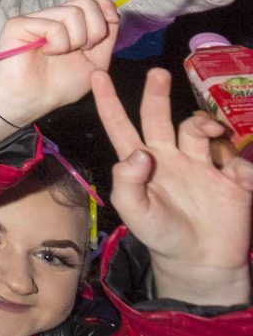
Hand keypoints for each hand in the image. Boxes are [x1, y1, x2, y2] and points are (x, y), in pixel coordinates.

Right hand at [0, 0, 119, 128]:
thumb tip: (113, 13)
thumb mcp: (95, 61)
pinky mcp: (19, 24)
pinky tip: (46, 53)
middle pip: (85, 2)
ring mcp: (35, 18)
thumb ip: (105, 37)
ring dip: (76, 40)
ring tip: (60, 53)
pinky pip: (54, 26)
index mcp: (68, 23)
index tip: (109, 24)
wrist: (34, 100)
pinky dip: (58, 44)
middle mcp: (51, 16)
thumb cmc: (60, 85)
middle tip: (81, 49)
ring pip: (72, 13)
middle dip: (95, 30)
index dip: (105, 7)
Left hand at [91, 68, 252, 307]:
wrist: (202, 262)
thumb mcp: (135, 212)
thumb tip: (140, 152)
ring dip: (204, 124)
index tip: (97, 75)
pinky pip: (238, 159)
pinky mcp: (232, 178)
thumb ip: (128, 182)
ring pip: (200, 130)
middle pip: (160, 117)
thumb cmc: (161, 235)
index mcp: (143, 163)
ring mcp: (201, 165)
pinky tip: (237, 175)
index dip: (109, 102)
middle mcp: (170, 157)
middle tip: (158, 73)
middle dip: (157, 94)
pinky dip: (239, 161)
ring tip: (211, 131)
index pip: (121, 126)